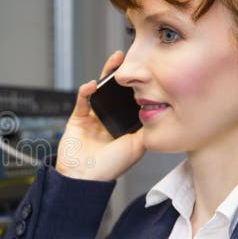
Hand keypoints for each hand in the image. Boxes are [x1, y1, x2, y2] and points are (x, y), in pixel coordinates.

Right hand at [55, 50, 144, 180]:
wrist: (85, 178)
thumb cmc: (110, 167)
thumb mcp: (138, 146)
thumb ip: (147, 129)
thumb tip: (160, 111)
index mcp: (124, 128)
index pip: (132, 102)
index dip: (138, 87)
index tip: (147, 72)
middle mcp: (109, 121)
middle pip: (116, 93)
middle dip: (123, 77)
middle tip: (130, 59)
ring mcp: (93, 119)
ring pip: (100, 92)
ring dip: (105, 76)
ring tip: (114, 61)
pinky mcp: (78, 119)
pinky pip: (82, 101)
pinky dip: (86, 91)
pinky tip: (92, 85)